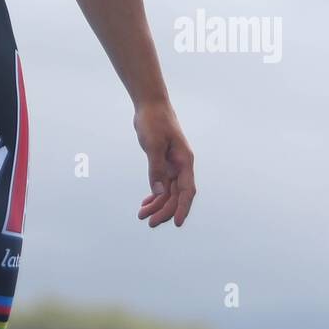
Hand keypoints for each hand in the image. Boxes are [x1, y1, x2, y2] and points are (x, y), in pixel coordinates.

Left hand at [132, 100, 195, 226]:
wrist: (150, 105)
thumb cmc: (154, 121)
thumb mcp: (153, 145)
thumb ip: (156, 169)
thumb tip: (159, 193)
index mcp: (184, 161)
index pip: (186, 191)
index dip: (183, 208)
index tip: (177, 223)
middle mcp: (181, 166)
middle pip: (176, 195)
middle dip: (164, 210)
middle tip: (150, 223)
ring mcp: (172, 165)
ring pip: (168, 191)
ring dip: (157, 204)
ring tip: (142, 216)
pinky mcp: (163, 162)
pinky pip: (162, 183)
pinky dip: (154, 194)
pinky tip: (146, 203)